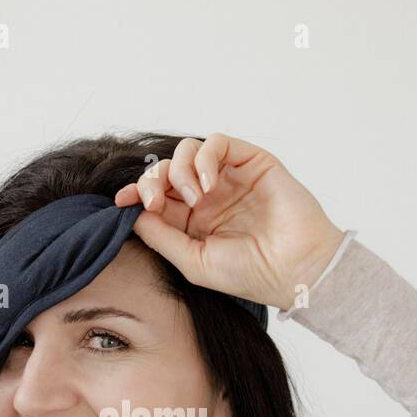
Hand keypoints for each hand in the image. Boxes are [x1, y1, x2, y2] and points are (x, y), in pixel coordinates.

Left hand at [114, 133, 345, 311]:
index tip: (121, 202)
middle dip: (153, 181)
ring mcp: (229, 178)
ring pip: (188, 152)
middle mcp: (209, 197)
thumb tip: (132, 213)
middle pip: (167, 170)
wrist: (296, 269)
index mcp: (193, 222)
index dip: (136, 194)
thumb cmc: (250, 273)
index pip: (157, 197)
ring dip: (179, 170)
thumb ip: (161, 236)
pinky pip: (216, 143)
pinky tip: (208, 185)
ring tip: (193, 198)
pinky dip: (205, 158)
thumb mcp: (193, 261)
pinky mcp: (251, 162)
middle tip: (155, 202)